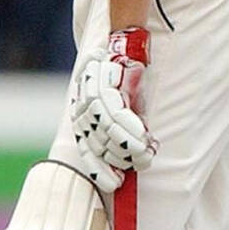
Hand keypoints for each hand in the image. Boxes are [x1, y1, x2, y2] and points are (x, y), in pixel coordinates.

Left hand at [70, 27, 158, 191]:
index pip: (86, 152)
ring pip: (110, 134)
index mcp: (82, 119)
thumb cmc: (123, 80)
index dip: (99, 171)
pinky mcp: (105, 87)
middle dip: (123, 160)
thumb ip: (120, 130)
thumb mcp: (118, 108)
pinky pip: (118, 116)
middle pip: (101, 146)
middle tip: (143, 161)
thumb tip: (134, 157)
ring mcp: (92, 99)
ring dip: (131, 148)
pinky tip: (144, 136)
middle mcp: (82, 110)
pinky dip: (133, 129)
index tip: (115, 184)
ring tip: (146, 153)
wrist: (122, 45)